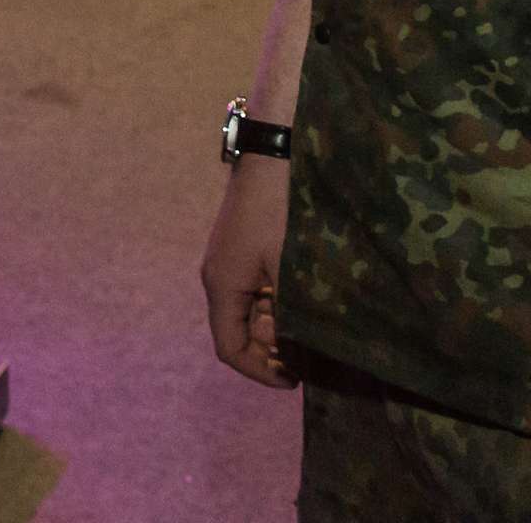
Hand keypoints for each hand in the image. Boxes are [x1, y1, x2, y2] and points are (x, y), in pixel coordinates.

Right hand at [200, 156, 294, 386]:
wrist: (276, 150)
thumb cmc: (282, 210)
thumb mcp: (289, 267)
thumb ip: (289, 314)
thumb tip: (293, 350)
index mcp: (222, 286)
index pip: (230, 348)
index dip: (260, 372)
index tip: (294, 380)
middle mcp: (219, 276)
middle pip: (239, 330)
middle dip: (273, 346)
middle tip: (311, 347)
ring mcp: (230, 259)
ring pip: (250, 309)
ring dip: (279, 322)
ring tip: (312, 319)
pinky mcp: (244, 246)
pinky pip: (256, 288)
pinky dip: (279, 300)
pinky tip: (304, 292)